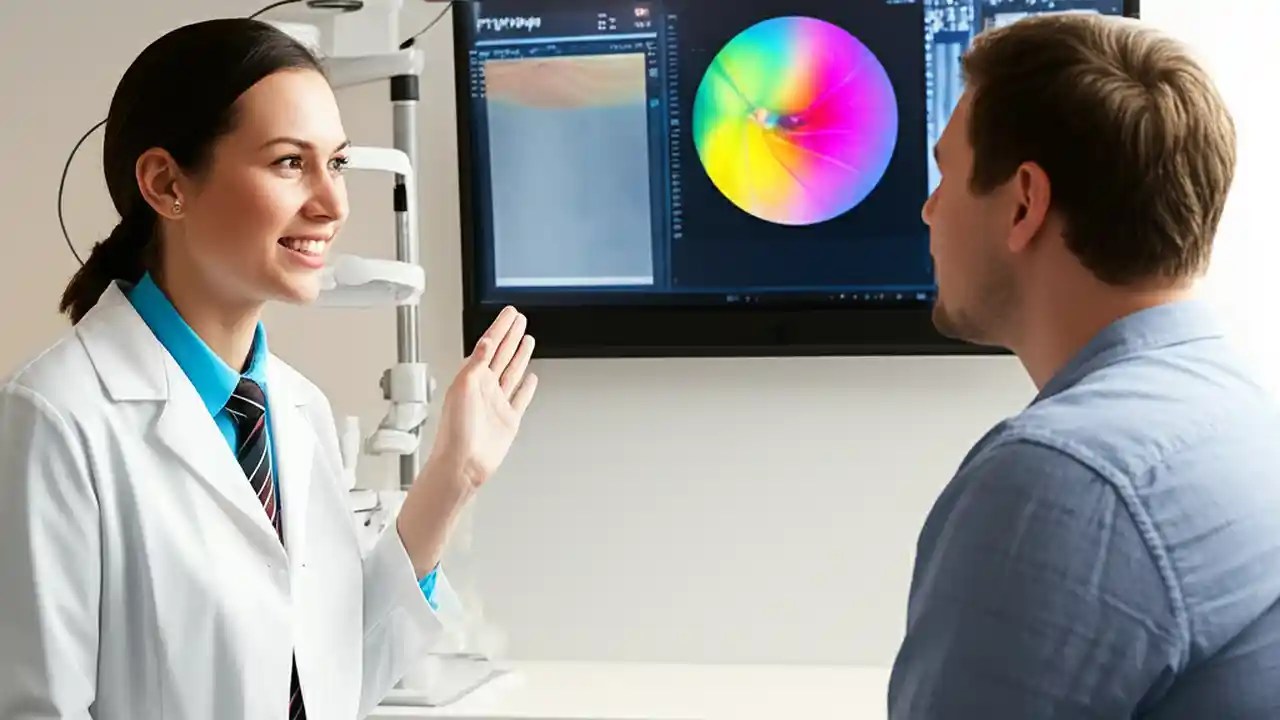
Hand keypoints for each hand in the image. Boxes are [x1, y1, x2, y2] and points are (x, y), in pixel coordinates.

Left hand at [430, 306, 538, 489]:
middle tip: (519, 318)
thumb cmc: (455, 432)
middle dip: (511, 335)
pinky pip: (520, 398)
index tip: (510, 313)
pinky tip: (531, 378)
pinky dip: (527, 387)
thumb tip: (486, 342)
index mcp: (471, 377)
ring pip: (512, 372)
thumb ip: (475, 364)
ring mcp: (497, 403)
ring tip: (527, 339)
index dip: (501, 327)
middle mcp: (484, 387)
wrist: (463, 464)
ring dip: (519, 355)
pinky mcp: (508, 420)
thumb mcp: (462, 388)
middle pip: (502, 354)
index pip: (490, 344)